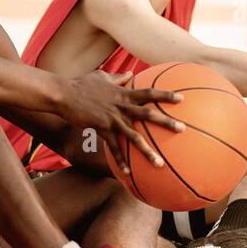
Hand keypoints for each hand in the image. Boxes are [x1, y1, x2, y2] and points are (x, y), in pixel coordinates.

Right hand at [59, 71, 183, 172]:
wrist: (64, 95)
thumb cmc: (81, 84)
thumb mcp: (102, 77)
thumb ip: (118, 78)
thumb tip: (130, 74)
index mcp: (124, 94)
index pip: (149, 93)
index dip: (166, 96)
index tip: (182, 99)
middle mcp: (122, 106)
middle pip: (149, 114)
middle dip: (167, 122)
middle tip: (182, 129)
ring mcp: (113, 119)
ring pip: (134, 137)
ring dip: (148, 151)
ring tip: (160, 164)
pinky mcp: (102, 129)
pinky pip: (114, 148)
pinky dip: (121, 161)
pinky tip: (128, 173)